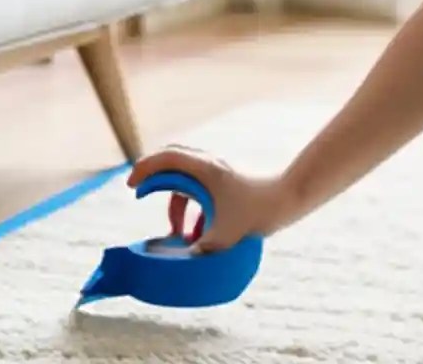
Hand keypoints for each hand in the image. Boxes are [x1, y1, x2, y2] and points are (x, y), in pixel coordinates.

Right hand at [127, 145, 292, 252]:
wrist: (291, 199)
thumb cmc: (259, 211)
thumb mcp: (225, 235)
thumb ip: (200, 250)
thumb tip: (179, 264)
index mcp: (202, 170)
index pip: (163, 159)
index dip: (143, 169)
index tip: (132, 188)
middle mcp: (207, 165)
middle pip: (168, 161)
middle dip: (151, 178)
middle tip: (139, 192)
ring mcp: (216, 172)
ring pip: (183, 178)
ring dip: (173, 201)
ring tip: (175, 232)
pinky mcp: (224, 182)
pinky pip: (196, 189)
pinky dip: (189, 207)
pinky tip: (195, 234)